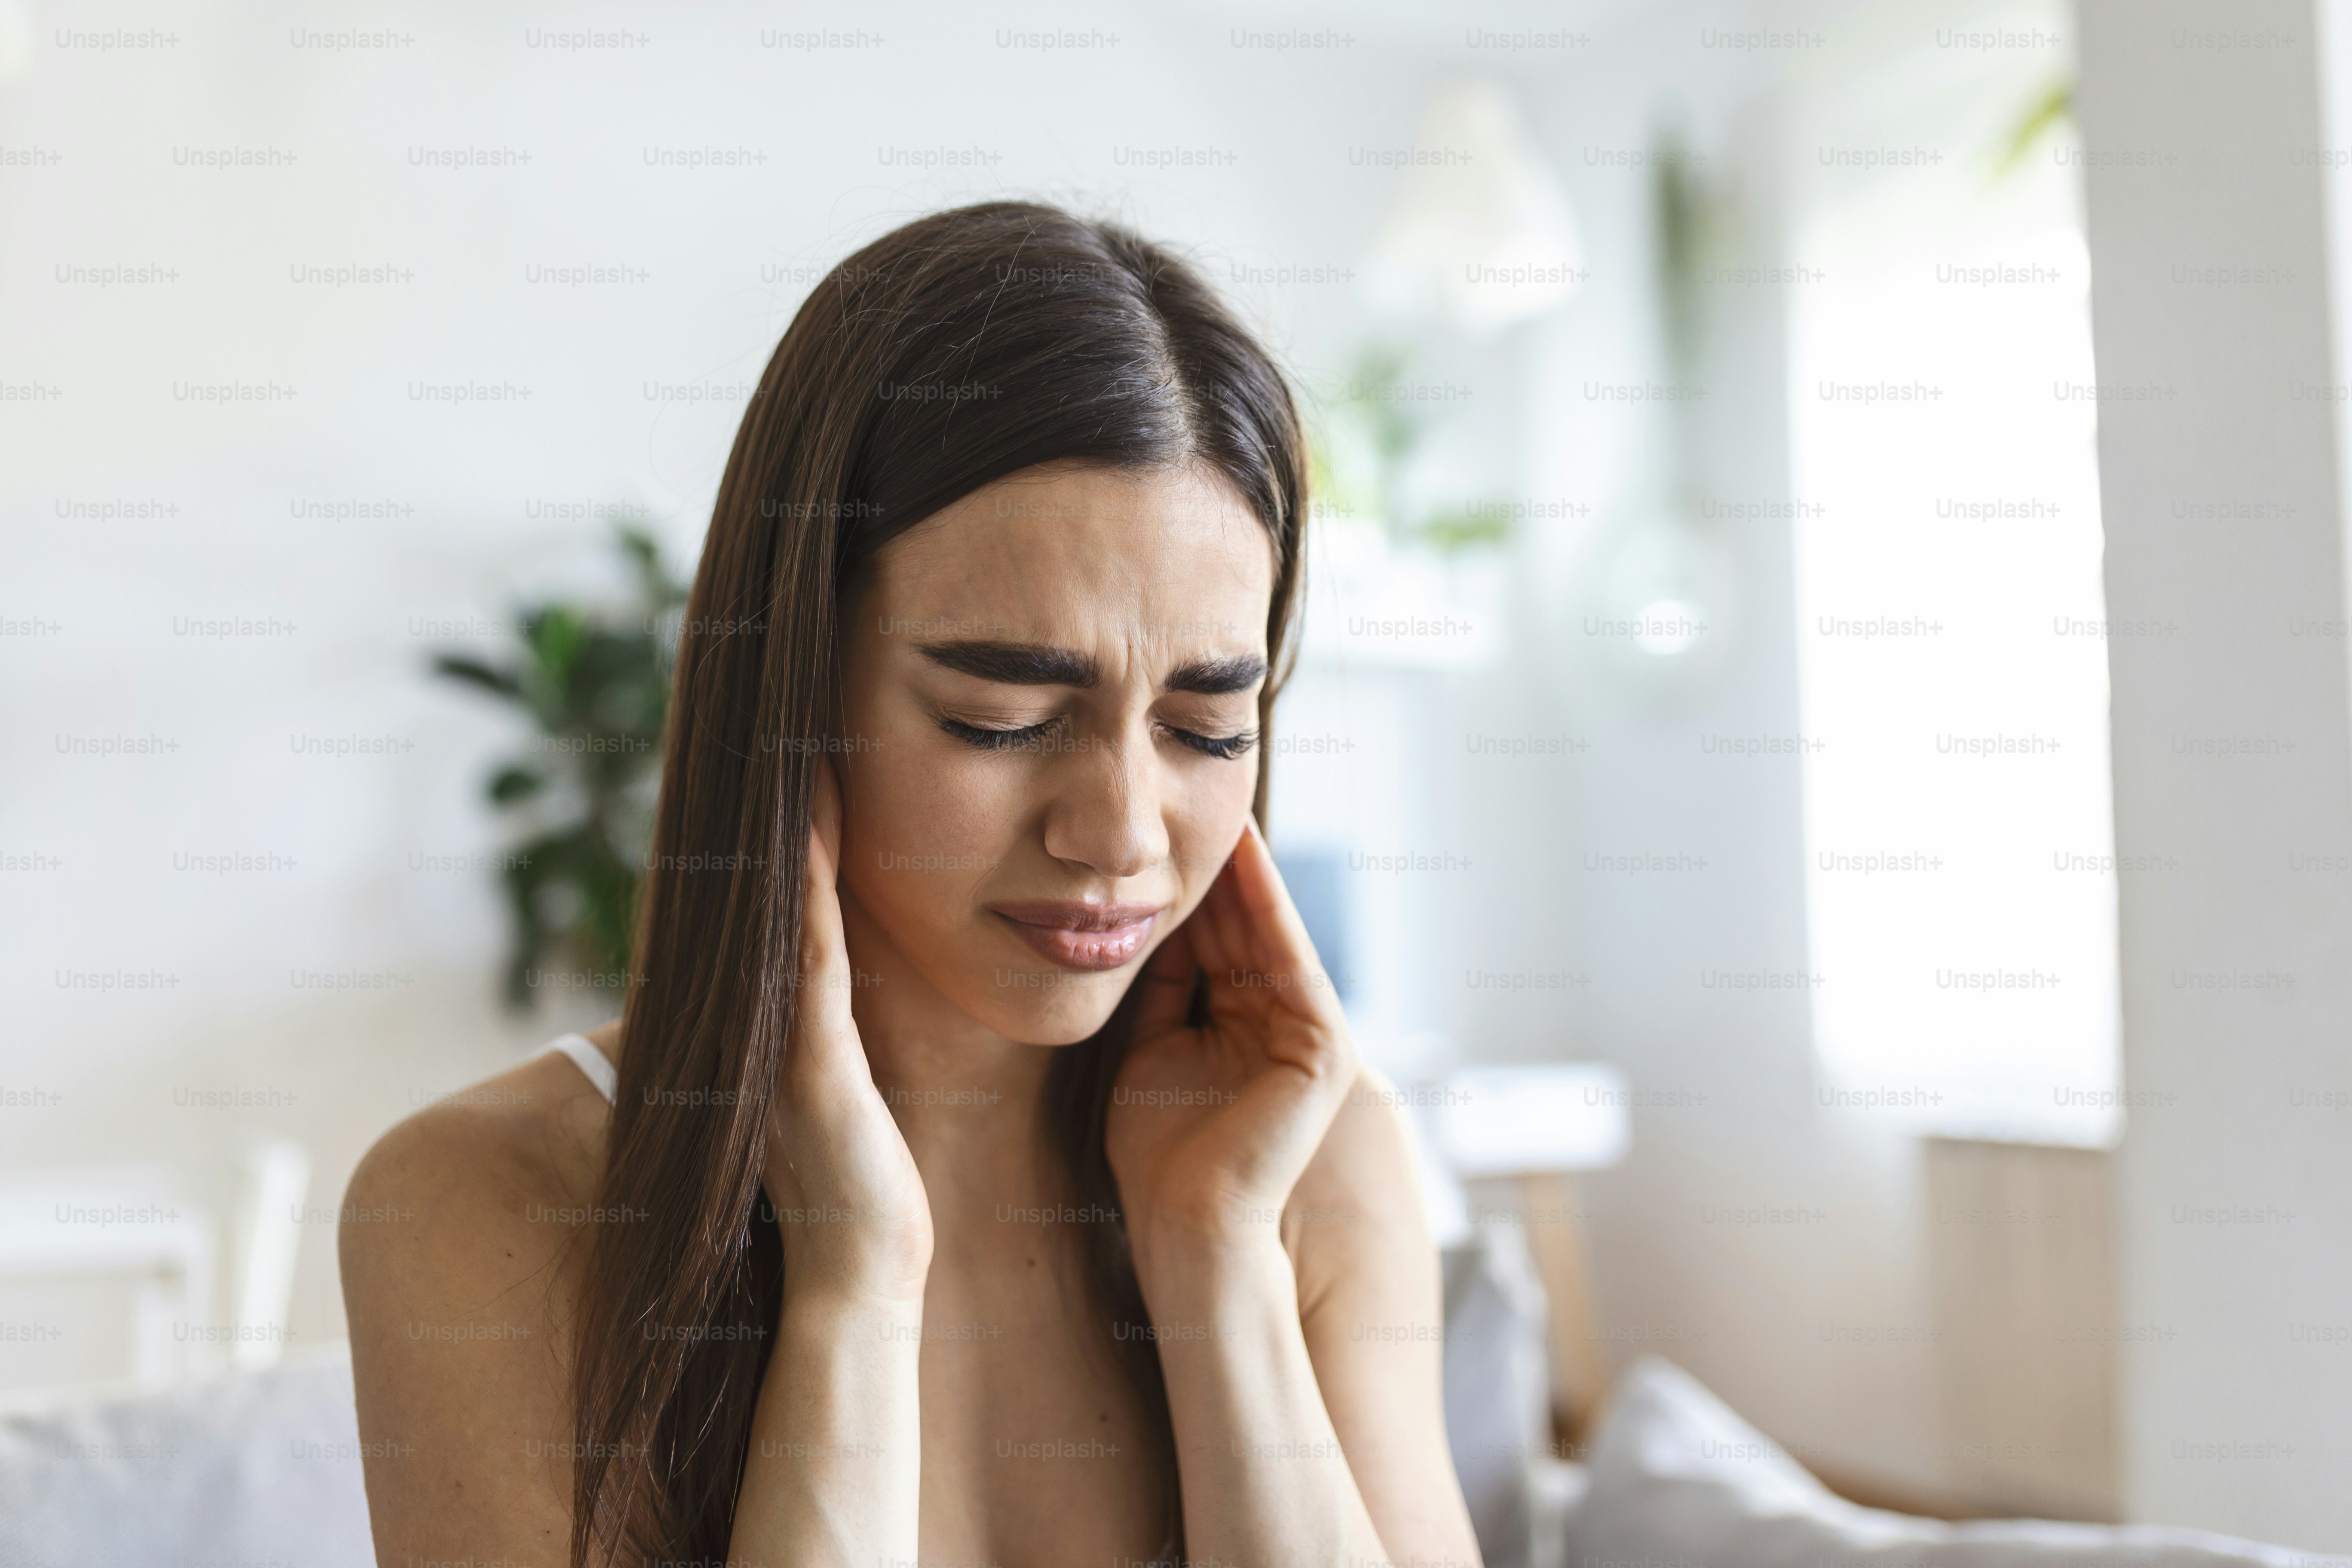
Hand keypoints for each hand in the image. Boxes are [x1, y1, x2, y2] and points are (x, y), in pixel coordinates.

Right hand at [761, 761, 932, 1304]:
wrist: (861, 1268)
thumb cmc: (869, 1181)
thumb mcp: (844, 1073)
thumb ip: (833, 1011)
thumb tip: (845, 950)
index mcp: (785, 1006)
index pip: (783, 886)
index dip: (789, 806)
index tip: (799, 725)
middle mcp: (768, 1005)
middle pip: (767, 874)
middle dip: (774, 787)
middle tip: (784, 694)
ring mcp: (779, 1026)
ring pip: (781, 893)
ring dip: (786, 808)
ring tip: (793, 721)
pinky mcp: (805, 1054)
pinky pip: (809, 947)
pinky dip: (807, 876)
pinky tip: (816, 807)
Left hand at [1107, 817, 1358, 1287]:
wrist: (1185, 1217)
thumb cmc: (1158, 1150)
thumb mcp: (1147, 1049)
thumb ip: (1161, 992)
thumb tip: (1147, 922)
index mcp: (1238, 1025)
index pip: (1215, 940)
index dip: (1193, 886)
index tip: (1167, 830)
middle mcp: (1276, 1022)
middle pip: (1242, 928)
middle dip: (1219, 865)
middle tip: (1196, 795)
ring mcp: (1305, 1033)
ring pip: (1268, 934)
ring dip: (1245, 872)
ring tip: (1224, 808)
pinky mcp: (1323, 1047)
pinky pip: (1290, 960)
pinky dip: (1269, 908)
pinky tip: (1246, 859)